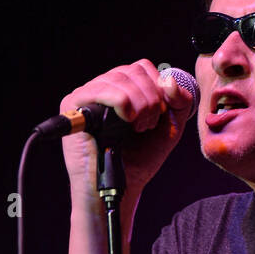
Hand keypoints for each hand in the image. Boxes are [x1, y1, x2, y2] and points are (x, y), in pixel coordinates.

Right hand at [60, 59, 194, 209]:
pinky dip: (122, 103)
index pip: (142, 67)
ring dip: (139, 104)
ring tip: (138, 128)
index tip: (160, 114)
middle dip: (151, 98)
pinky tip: (127, 122)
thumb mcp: (170, 128)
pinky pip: (103, 90)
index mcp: (123, 88)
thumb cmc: (141, 160)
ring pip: (121, 78)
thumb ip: (180, 102)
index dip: (158, 87)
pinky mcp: (74, 104)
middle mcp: (103, 87)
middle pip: (133, 71)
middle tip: (148, 125)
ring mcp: (87, 94)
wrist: (122, 185)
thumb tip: (169, 81)